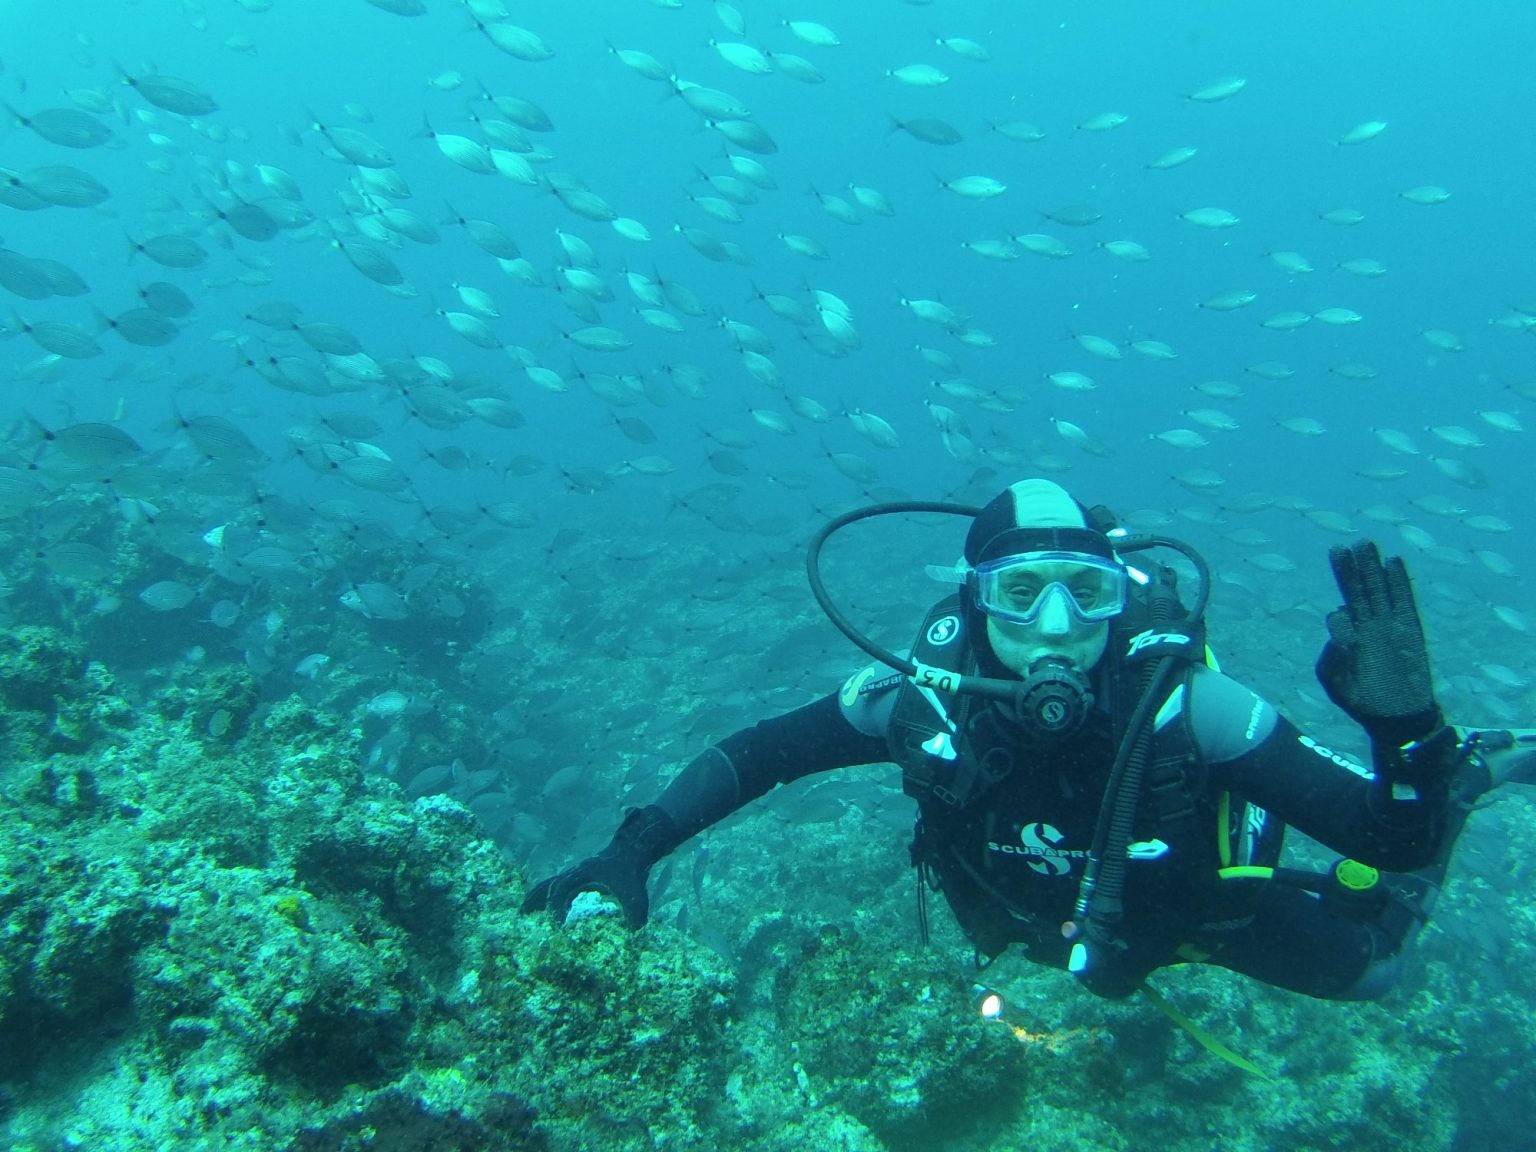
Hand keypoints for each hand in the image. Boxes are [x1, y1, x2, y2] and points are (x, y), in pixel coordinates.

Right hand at [520, 805, 677, 928]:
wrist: (633, 851)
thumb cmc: (632, 873)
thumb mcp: (635, 895)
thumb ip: (634, 915)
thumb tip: (634, 936)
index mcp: (583, 874)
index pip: (561, 890)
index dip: (556, 907)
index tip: (558, 926)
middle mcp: (574, 873)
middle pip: (547, 886)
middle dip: (534, 901)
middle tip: (522, 917)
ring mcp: (574, 874)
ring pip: (549, 885)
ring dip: (536, 898)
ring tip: (523, 914)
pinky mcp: (578, 878)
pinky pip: (557, 887)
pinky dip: (547, 896)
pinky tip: (544, 911)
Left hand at [1315, 540, 1438, 745]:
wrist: (1395, 718)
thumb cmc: (1362, 702)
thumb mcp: (1335, 684)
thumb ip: (1330, 659)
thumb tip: (1339, 629)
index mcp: (1347, 638)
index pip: (1340, 615)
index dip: (1339, 616)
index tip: (1343, 620)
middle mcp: (1367, 627)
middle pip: (1357, 591)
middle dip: (1349, 569)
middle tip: (1342, 546)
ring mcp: (1388, 626)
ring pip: (1379, 590)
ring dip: (1372, 567)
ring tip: (1364, 543)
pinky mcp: (1410, 630)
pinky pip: (1404, 601)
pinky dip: (1398, 582)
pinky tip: (1393, 562)